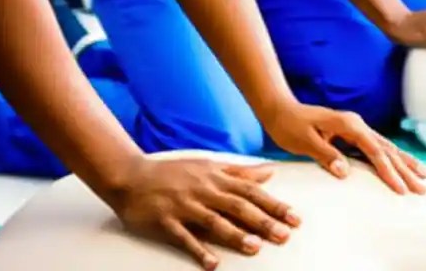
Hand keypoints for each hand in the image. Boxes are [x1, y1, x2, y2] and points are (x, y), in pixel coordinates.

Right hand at [104, 156, 297, 269]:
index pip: (251, 191)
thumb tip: (270, 172)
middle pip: (238, 206)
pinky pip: (184, 237)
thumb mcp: (208, 165)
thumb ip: (240, 171)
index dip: (274, 204)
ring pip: (213, 221)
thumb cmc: (173, 172)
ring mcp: (184, 205)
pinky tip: (212, 263)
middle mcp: (203, 190)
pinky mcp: (165, 220)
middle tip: (284, 235)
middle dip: (262, 221)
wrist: (130, 175)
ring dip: (235, 234)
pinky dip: (198, 250)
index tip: (294, 217)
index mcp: (215, 177)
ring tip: (255, 247)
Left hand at [259, 102, 425, 194]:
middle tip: (423, 188)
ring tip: (425, 177)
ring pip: (387, 147)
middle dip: (406, 170)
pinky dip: (393, 158)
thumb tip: (345, 171)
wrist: (280, 110)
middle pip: (387, 149)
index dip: (388, 171)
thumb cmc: (288, 125)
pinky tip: (403, 167)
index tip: (400, 189)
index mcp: (348, 125)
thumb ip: (325, 155)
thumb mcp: (303, 141)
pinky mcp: (352, 134)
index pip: (374, 151)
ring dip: (405, 163)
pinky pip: (378, 148)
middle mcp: (357, 124)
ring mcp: (356, 128)